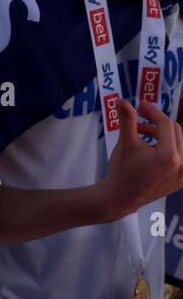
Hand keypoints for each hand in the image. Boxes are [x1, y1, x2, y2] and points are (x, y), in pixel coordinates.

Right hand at [99, 98, 182, 221]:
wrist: (121, 198)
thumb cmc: (122, 171)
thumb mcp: (125, 144)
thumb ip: (127, 120)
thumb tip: (121, 100)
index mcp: (169, 156)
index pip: (166, 124)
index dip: (152, 112)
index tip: (140, 106)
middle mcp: (182, 165)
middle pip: (175, 131)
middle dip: (156, 123)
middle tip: (139, 122)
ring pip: (179, 142)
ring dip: (162, 134)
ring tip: (143, 135)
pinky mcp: (182, 180)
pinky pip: (181, 156)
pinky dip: (169, 147)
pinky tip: (152, 148)